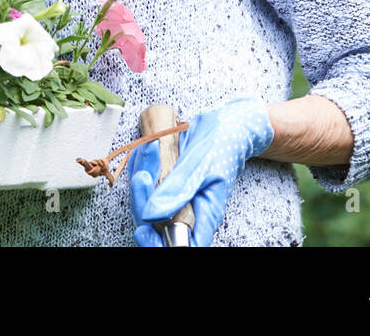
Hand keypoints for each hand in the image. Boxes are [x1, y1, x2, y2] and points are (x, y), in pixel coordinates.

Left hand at [128, 95, 274, 245]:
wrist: (227, 125)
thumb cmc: (222, 144)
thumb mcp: (201, 165)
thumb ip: (177, 190)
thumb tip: (151, 216)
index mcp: (204, 215)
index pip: (179, 245)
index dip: (156, 243)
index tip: (142, 228)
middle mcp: (189, 212)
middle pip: (154, 223)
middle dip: (142, 200)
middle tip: (142, 174)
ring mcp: (176, 198)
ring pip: (146, 201)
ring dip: (142, 176)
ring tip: (150, 151)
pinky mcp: (167, 183)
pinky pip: (147, 183)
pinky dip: (143, 166)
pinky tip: (148, 149)